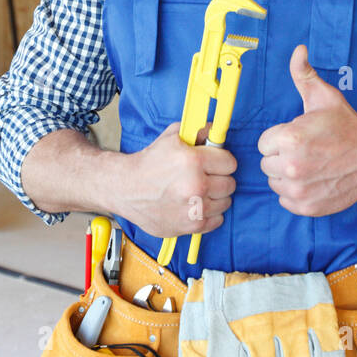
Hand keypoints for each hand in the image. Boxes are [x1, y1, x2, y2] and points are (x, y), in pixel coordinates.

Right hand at [118, 121, 235, 238]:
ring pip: (225, 202)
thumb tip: (216, 130)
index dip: (221, 161)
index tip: (214, 162)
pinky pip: (217, 220)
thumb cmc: (149, 163)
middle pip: (230, 184)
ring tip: (197, 191)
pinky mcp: (191, 226)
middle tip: (204, 176)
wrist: (126, 189)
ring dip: (215, 197)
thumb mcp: (172, 137)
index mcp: (193, 161)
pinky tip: (195, 205)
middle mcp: (196, 186)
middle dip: (219, 178)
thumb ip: (198, 130)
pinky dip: (209, 213)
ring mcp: (194, 209)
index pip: (230, 163)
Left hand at [257, 44, 356, 215]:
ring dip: (287, 175)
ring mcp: (299, 189)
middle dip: (282, 156)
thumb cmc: (347, 127)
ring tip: (310, 165)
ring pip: (275, 182)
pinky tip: (313, 180)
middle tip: (306, 151)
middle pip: (267, 163)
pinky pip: (285, 199)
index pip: (264, 143)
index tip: (299, 136)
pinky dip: (296, 192)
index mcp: (290, 138)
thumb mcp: (325, 97)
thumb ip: (304, 74)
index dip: (280, 138)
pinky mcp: (306, 206)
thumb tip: (298, 50)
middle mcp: (291, 166)